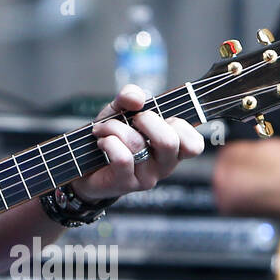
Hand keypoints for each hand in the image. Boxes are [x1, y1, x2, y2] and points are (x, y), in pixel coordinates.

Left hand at [72, 84, 205, 202]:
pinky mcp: (126, 183)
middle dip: (146, 120)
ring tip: (104, 129)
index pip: (194, 143)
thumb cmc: (112, 136)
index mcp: (173, 148)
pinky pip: (122, 158)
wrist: (85, 162)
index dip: (178, 124)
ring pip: (138, 144)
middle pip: (169, 141)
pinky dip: (108, 142)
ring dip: (115, 128)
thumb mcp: (121, 110)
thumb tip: (137, 99)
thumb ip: (130, 96)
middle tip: (132, 119)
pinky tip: (102, 142)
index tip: (156, 116)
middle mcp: (164, 165)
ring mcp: (147, 176)